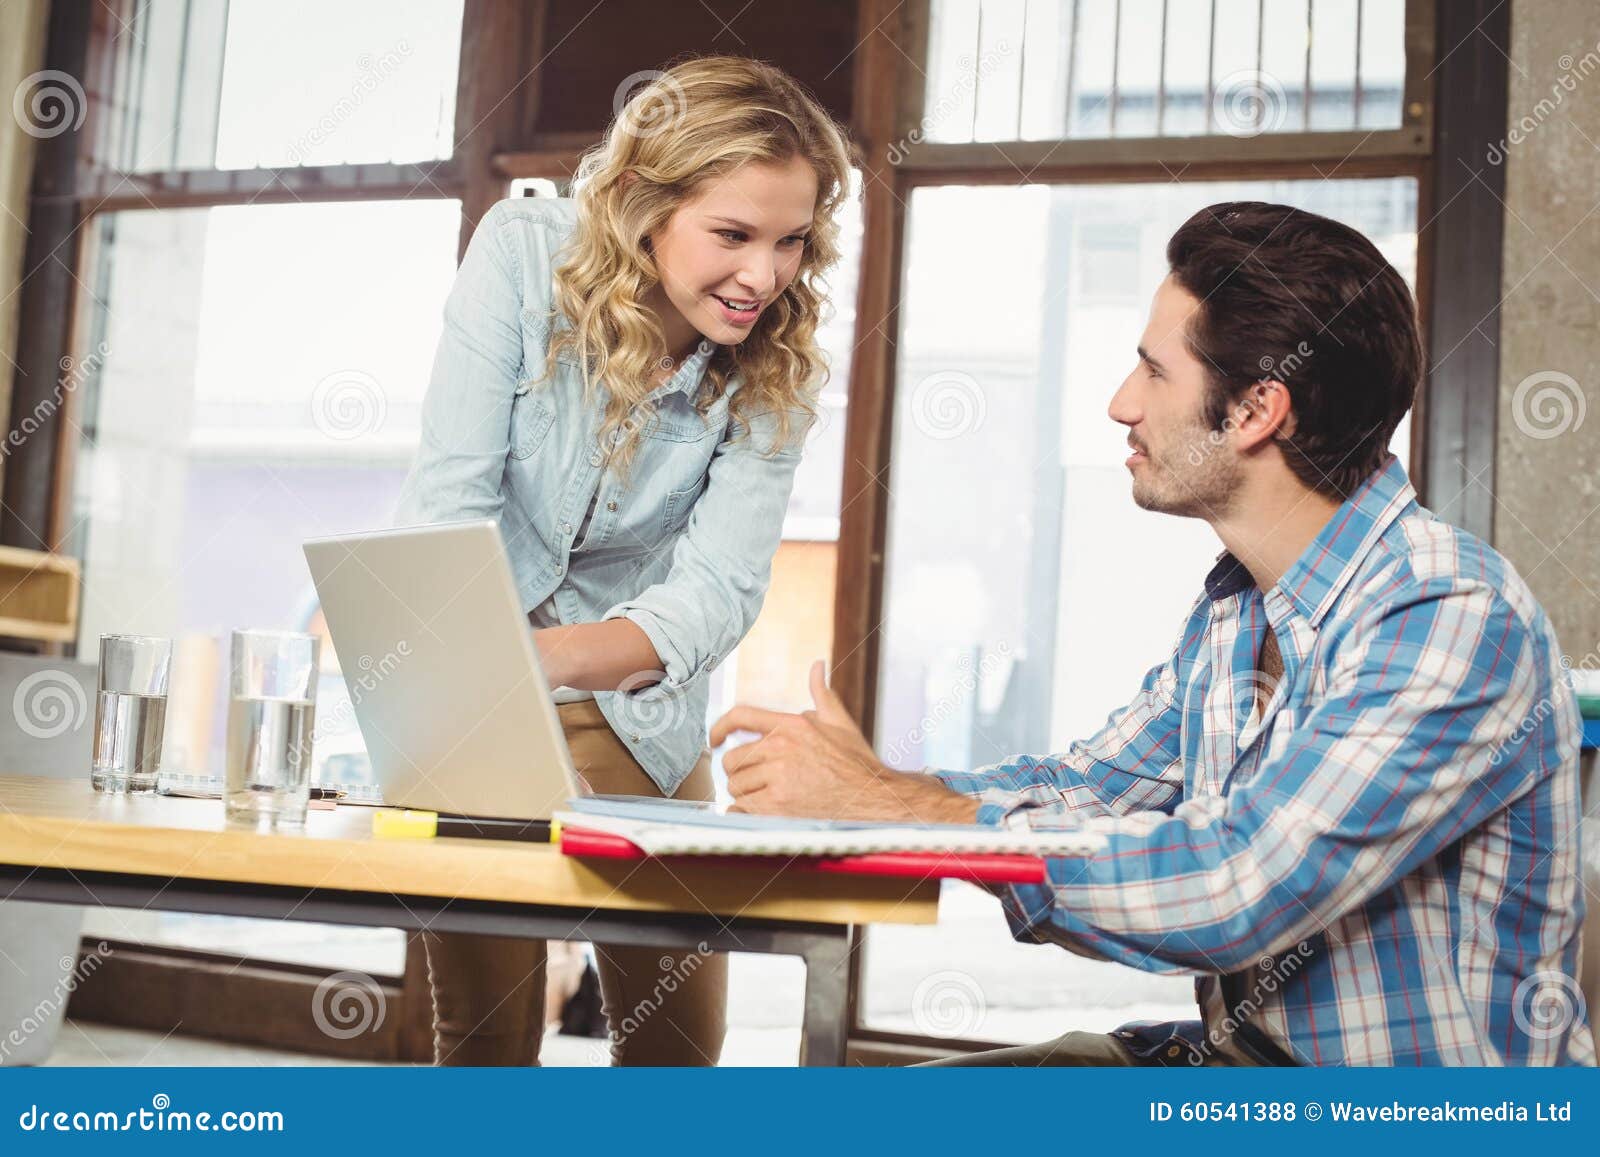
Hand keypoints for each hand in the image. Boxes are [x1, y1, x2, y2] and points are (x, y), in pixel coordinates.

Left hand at [709, 660, 978, 823]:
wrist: (873, 800)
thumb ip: (821, 693)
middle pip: (733, 758)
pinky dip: (745, 813)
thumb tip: (817, 665)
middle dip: (740, 770)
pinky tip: (763, 812)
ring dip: (745, 793)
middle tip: (757, 779)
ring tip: (769, 795)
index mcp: (792, 725)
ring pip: (735, 786)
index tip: (715, 739)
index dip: (720, 726)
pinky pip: (741, 809)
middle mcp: (781, 748)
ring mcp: (778, 778)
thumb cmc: (857, 763)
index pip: (740, 715)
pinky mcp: (777, 807)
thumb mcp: (839, 722)